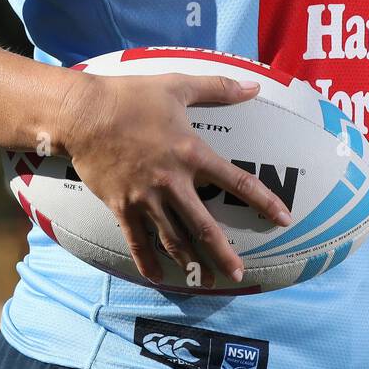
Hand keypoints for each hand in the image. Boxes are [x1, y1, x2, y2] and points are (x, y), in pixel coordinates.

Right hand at [61, 71, 293, 289]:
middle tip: (239, 275)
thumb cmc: (132, 96)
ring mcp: (146, 198)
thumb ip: (218, 88)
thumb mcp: (178, 85)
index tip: (283, 219)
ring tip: (205, 282)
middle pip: (204, 226)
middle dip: (224, 253)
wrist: (85, 113)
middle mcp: (172, 181)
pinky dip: (148, 262)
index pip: (237, 182)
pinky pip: (138, 242)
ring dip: (191, 264)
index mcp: (192, 153)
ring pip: (173, 240)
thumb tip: (254, 86)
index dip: (264, 202)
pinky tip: (159, 278)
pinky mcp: (122, 206)